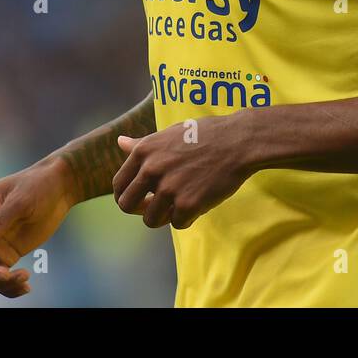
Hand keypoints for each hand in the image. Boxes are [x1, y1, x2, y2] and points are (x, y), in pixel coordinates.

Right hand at [0, 157, 79, 297]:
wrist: (60, 187)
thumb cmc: (37, 185)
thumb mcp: (20, 200)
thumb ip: (0, 220)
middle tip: (7, 276)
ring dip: (0, 282)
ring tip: (23, 279)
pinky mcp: (7, 254)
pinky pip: (2, 275)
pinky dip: (10, 285)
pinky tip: (25, 287)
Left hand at [112, 113, 253, 229]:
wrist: (238, 141)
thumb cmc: (205, 135)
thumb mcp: (169, 134)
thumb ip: (142, 144)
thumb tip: (120, 143)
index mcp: (143, 152)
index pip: (119, 185)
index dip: (126, 195)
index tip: (139, 199)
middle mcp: (151, 170)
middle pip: (127, 206)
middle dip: (140, 210)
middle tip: (155, 207)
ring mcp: (169, 189)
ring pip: (151, 220)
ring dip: (164, 216)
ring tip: (179, 204)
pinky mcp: (188, 205)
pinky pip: (177, 224)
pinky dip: (187, 217)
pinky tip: (198, 202)